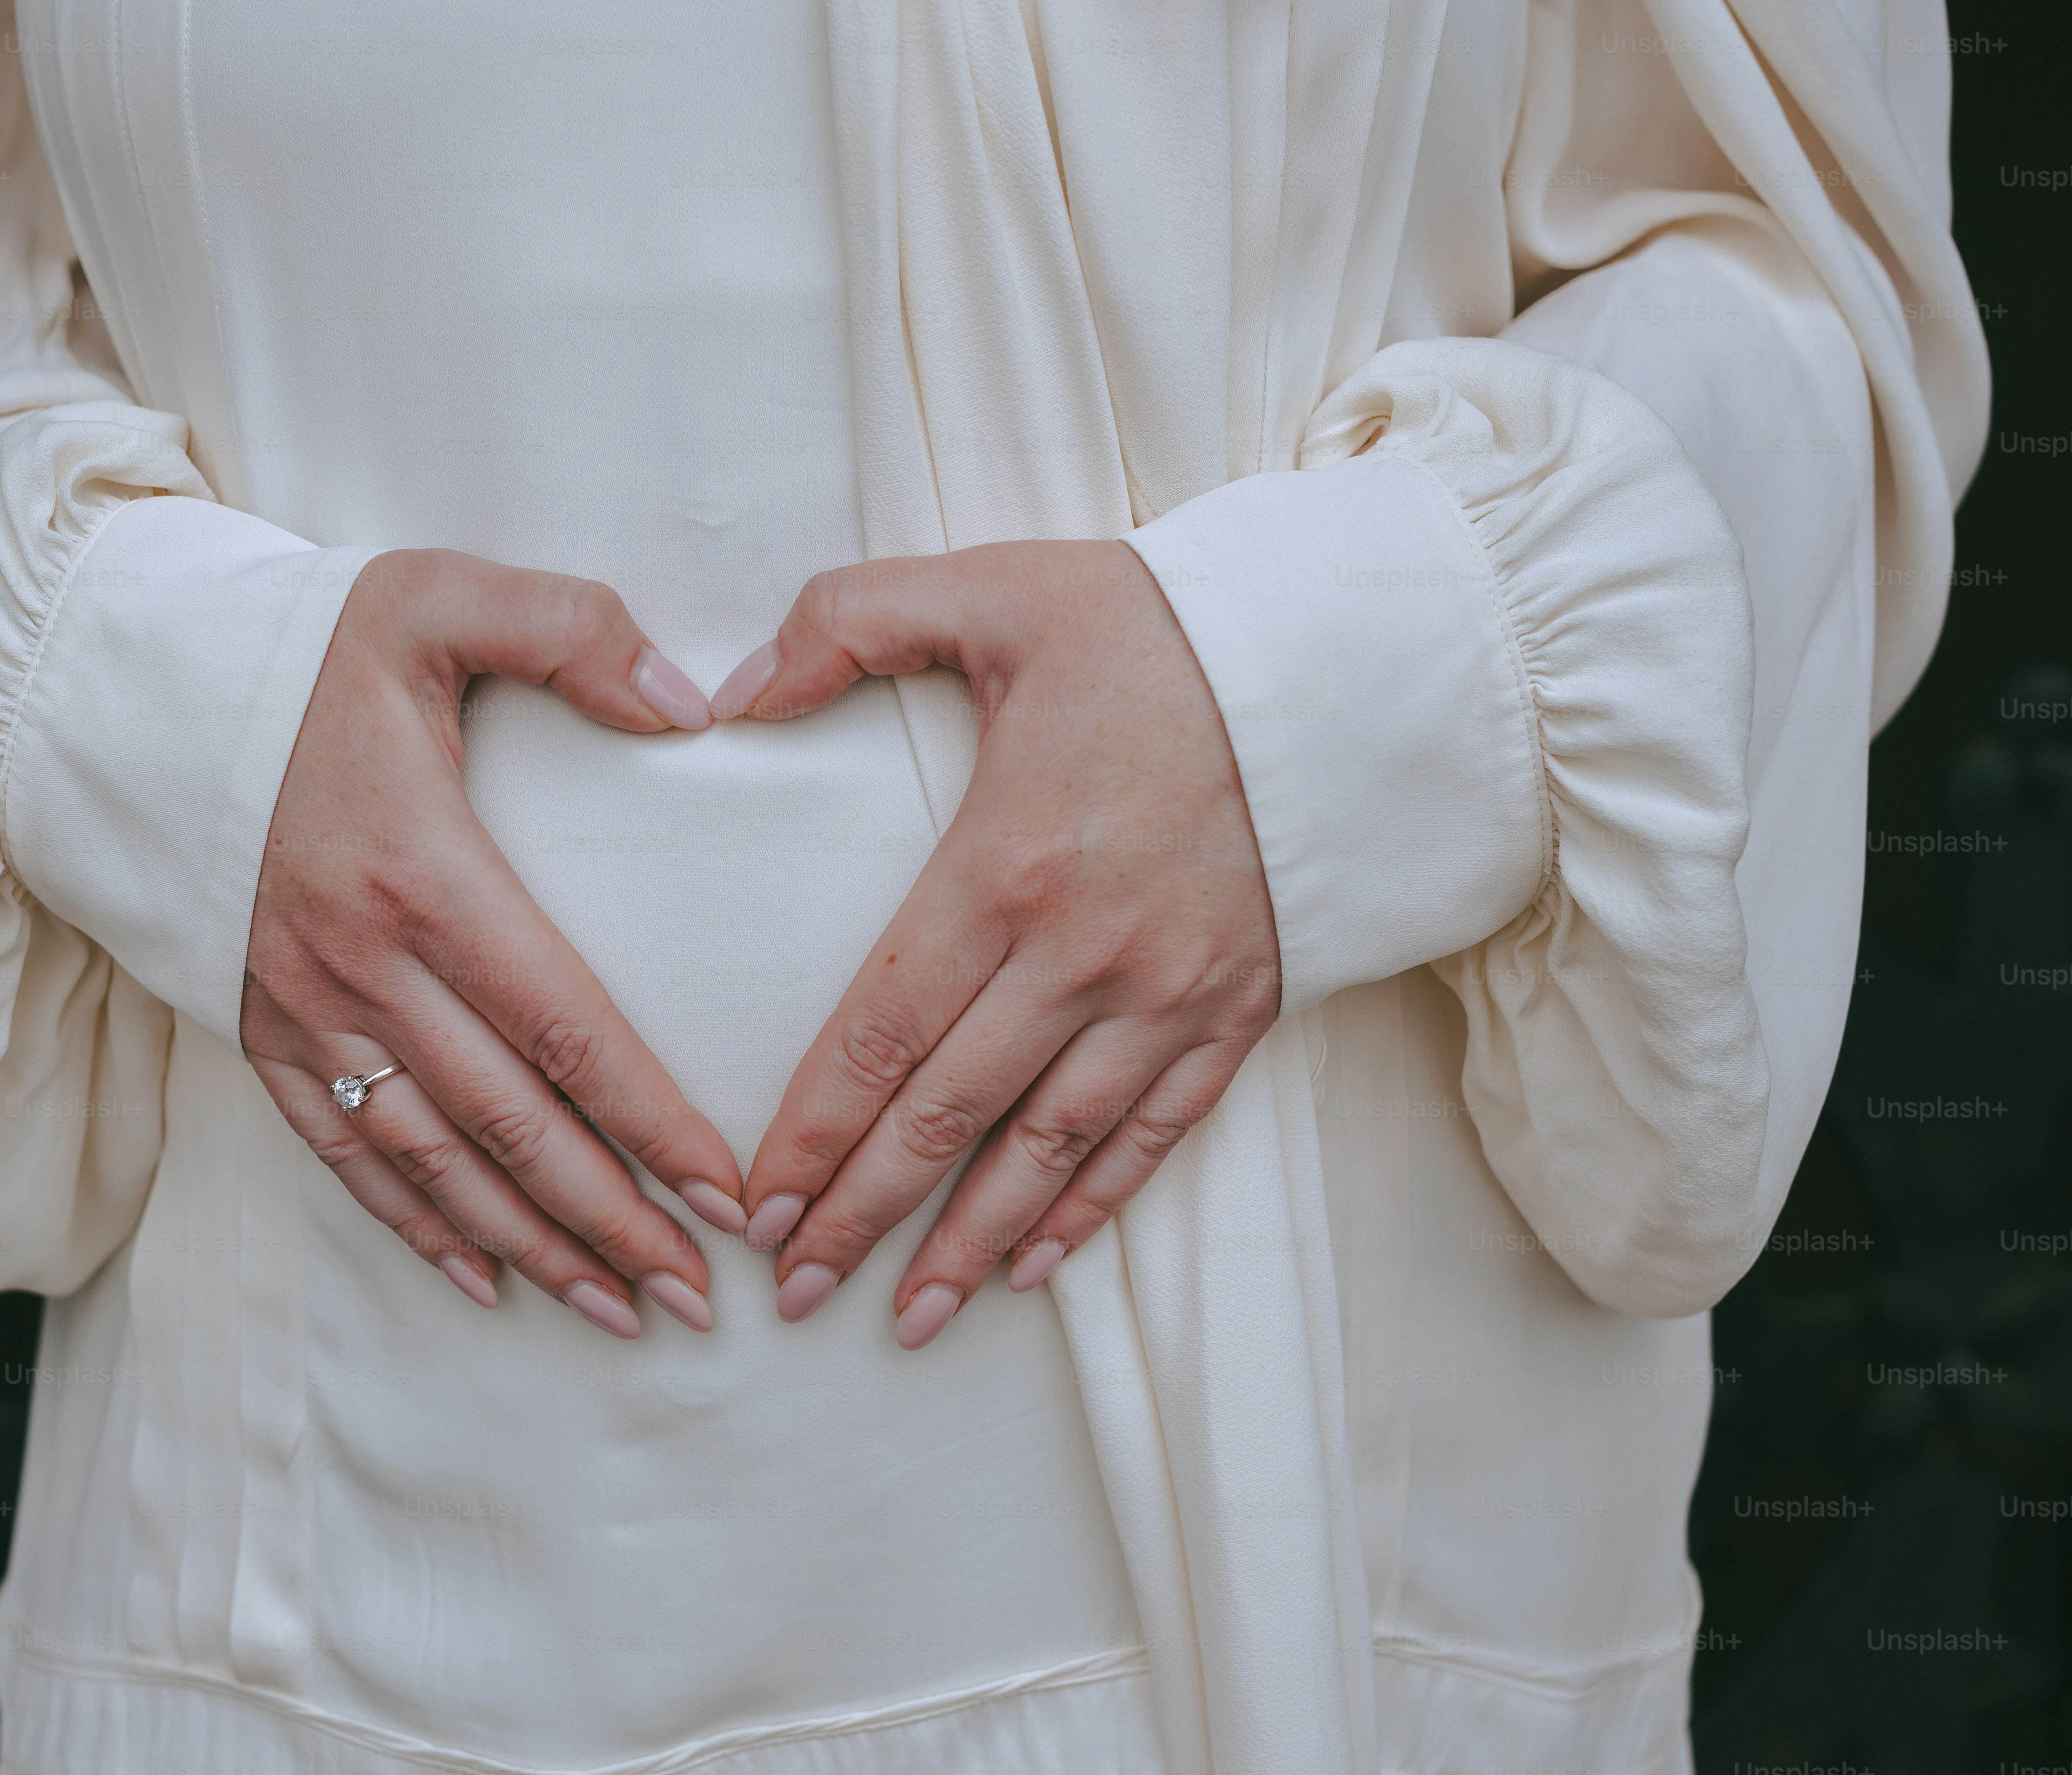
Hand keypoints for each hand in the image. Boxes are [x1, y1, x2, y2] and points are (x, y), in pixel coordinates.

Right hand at [239, 548, 745, 1337]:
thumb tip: (691, 702)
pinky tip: (479, 1279)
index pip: (566, 1029)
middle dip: (611, 1221)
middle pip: (510, 1125)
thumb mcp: (433, 597)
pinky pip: (343, 1150)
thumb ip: (570, 629)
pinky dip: (411, 1223)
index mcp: (424, 874)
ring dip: (528, 1245)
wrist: (131, 693)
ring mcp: (305, 1008)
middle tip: (700, 1299)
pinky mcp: (260, 1027)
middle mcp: (363, 965)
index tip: (727, 1195)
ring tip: (616, 1309)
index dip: (652, 1122)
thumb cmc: (299, 648)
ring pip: (433, 1160)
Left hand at [710, 540, 1279, 1348]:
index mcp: (1005, 868)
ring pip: (1047, 1152)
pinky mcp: (1237, 1009)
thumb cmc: (1157, 627)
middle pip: (947, 1117)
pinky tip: (1034, 1264)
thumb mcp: (990, 589)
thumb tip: (724, 694)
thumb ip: (843, 624)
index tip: (756, 1204)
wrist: (1347, 656)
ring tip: (905, 1319)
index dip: (812, 1132)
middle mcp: (1084, 956)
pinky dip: (1091, 1209)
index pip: (880, 1034)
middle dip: (862, 1215)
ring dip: (970, 1244)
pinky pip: (1152, 1136)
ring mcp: (1168, 995)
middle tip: (794, 1291)